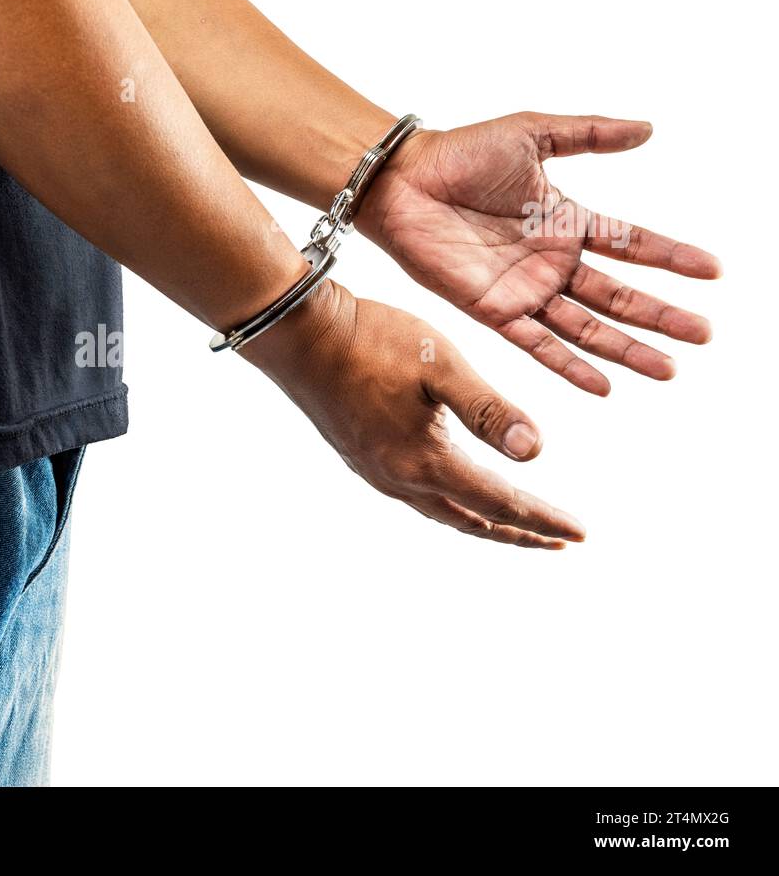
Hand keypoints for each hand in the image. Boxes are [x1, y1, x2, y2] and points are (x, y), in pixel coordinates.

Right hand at [242, 281, 585, 547]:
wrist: (300, 336)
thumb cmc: (372, 341)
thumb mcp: (441, 366)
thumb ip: (489, 410)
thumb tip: (538, 453)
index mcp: (425, 462)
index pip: (501, 503)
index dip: (543, 520)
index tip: (580, 534)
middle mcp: (399, 479)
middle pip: (474, 520)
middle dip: (519, 534)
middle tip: (557, 543)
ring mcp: (377, 472)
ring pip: (443, 513)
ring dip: (484, 523)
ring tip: (513, 528)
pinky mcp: (362, 457)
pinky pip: (418, 499)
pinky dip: (452, 507)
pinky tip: (454, 493)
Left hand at [354, 113, 720, 394]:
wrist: (403, 180)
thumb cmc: (460, 153)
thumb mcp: (534, 134)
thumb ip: (589, 134)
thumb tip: (649, 128)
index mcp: (566, 221)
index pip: (631, 244)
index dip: (671, 258)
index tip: (714, 271)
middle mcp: (550, 261)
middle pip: (618, 296)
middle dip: (661, 316)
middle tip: (705, 334)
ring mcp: (523, 289)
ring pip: (587, 327)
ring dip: (628, 348)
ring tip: (669, 369)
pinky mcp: (492, 309)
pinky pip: (537, 343)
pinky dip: (569, 365)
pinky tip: (604, 385)